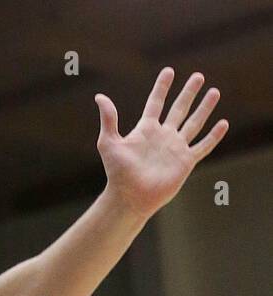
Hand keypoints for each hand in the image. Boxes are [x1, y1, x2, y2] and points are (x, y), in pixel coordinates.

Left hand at [96, 67, 227, 217]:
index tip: (169, 71)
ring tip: (214, 92)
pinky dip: (214, 136)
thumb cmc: (117, 172)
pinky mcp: (185, 161)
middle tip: (198, 76)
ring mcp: (175, 148)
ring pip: (194, 123)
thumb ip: (108, 119)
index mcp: (146, 130)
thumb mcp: (109, 142)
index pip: (156, 103)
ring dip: (204, 108)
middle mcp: (162, 136)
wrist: (129, 197)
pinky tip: (223, 123)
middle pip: (179, 108)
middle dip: (188, 92)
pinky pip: (203, 146)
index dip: (162, 87)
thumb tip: (99, 97)